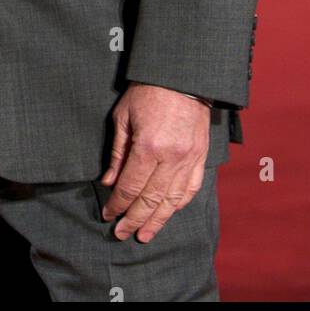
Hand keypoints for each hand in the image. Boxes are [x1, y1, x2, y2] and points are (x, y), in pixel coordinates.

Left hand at [98, 83, 210, 241]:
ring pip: (172, 200)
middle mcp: (171, 158)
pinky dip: (179, 204)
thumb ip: (117, 153)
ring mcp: (189, 159)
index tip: (108, 214)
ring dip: (157, 221)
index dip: (117, 204)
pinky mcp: (201, 156)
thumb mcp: (123, 116)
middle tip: (121, 234)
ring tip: (144, 235)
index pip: (130, 187)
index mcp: (148, 146)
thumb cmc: (148, 91)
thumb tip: (109, 182)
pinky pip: (191, 188)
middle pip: (150, 200)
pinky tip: (168, 213)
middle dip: (134, 220)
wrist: (183, 75)